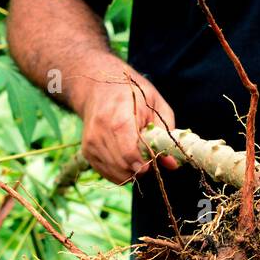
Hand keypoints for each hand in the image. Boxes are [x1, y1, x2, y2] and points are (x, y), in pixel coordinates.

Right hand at [76, 60, 178, 184]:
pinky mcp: (87, 151)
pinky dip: (121, 173)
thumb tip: (172, 164)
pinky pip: (107, 173)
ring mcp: (90, 143)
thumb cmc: (132, 93)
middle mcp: (100, 132)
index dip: (143, 165)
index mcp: (119, 118)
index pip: (129, 152)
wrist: (98, 86)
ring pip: (115, 173)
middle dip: (140, 169)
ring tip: (139, 158)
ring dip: (131, 172)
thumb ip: (165, 135)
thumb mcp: (156, 106)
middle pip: (123, 166)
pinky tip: (128, 161)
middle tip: (150, 160)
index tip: (152, 164)